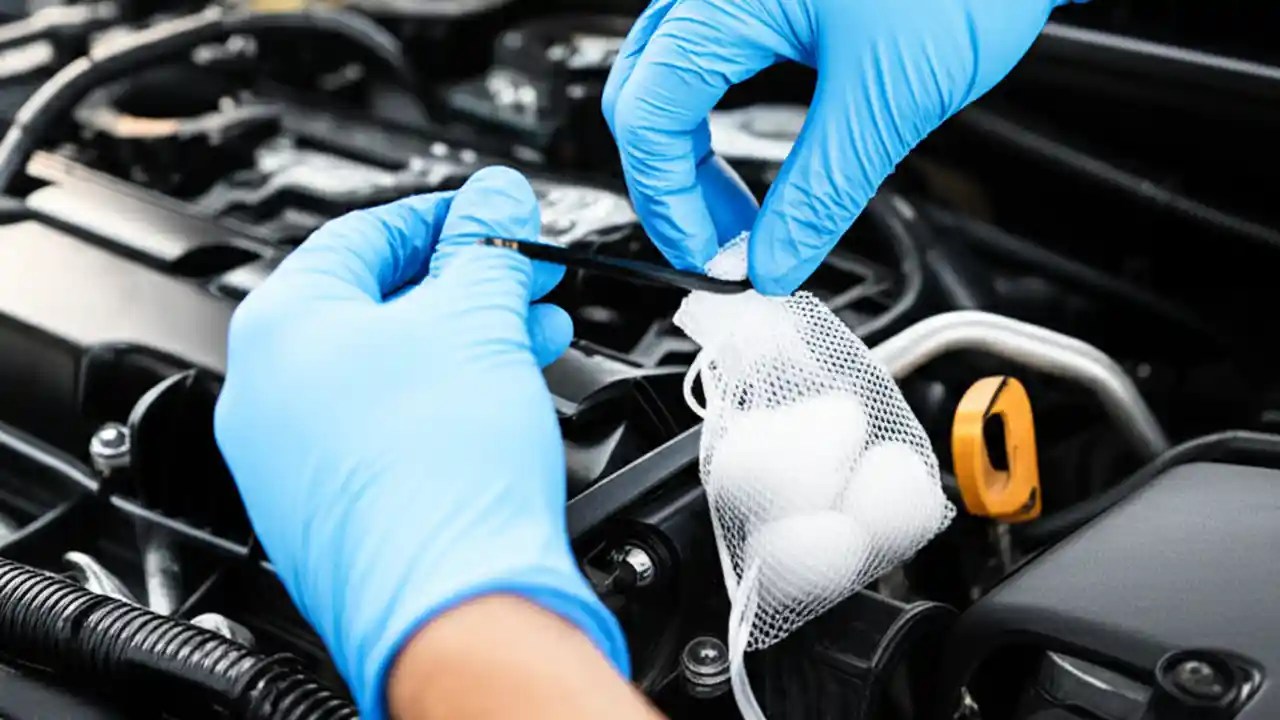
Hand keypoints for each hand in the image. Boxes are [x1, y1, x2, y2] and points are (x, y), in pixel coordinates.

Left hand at [214, 167, 628, 718]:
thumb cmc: (439, 475)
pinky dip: (445, 399)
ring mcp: (294, 460)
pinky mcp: (334, 508)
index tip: (492, 217)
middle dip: (466, 283)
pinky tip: (502, 394)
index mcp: (280, 328)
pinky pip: (389, 429)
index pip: (362, 235)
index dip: (442, 216)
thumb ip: (486, 249)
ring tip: (534, 333)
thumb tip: (495, 202)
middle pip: (377, 305)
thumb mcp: (476, 321)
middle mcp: (269, 395)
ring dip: (467, 340)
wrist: (452, 606)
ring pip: (390, 371)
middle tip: (523, 276)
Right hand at [603, 0, 1079, 293]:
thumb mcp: (889, 98)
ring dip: (689, 150)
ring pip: (667, 74)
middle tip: (719, 245)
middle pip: (643, 93)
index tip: (711, 257)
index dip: (669, 201)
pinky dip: (715, 113)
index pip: (649, 113)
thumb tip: (775, 260)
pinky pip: (707, 53)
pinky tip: (748, 154)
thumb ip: (820, 192)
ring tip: (736, 211)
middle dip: (671, 182)